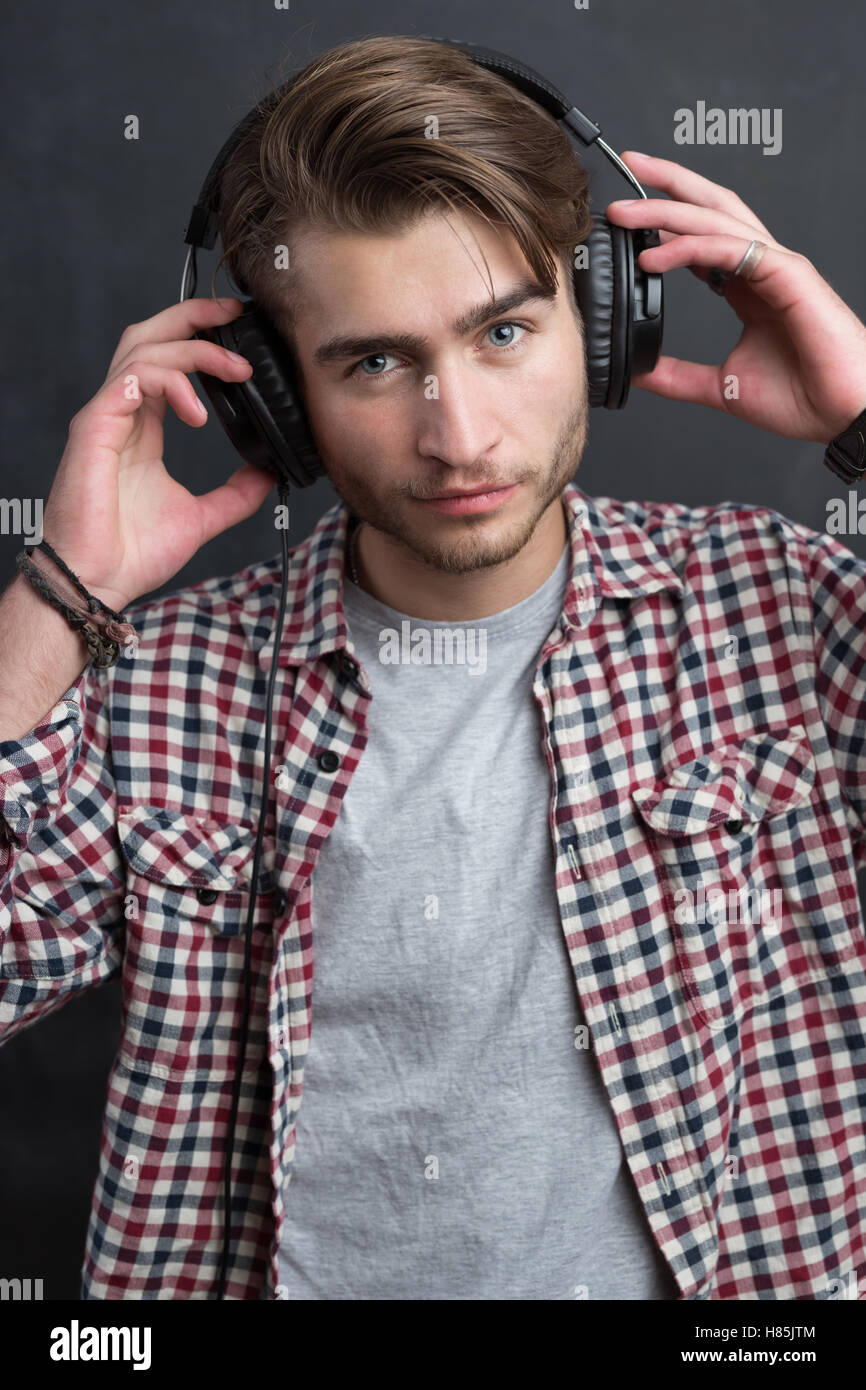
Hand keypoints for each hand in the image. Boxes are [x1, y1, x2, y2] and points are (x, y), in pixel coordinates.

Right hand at [43, 298, 274, 609]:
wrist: (99, 581)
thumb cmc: (132, 552)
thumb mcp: (202, 516)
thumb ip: (235, 493)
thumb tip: (267, 473)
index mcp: (143, 425)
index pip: (168, 360)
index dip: (201, 338)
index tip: (240, 334)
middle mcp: (123, 412)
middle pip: (150, 335)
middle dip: (194, 317)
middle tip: (235, 316)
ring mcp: (106, 415)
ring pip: (145, 349)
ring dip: (196, 352)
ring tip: (236, 372)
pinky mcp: (95, 426)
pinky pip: (134, 380)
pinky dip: (173, 385)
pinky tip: (199, 414)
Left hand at [606, 152, 865, 443]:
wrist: (843, 414)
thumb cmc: (803, 397)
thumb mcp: (721, 387)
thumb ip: (678, 376)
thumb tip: (640, 373)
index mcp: (748, 286)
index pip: (702, 237)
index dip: (665, 219)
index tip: (627, 215)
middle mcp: (761, 267)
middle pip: (710, 208)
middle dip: (667, 184)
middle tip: (629, 165)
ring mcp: (776, 265)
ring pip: (714, 220)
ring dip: (665, 210)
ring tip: (624, 212)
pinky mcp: (788, 274)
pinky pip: (730, 249)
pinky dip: (689, 248)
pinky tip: (655, 256)